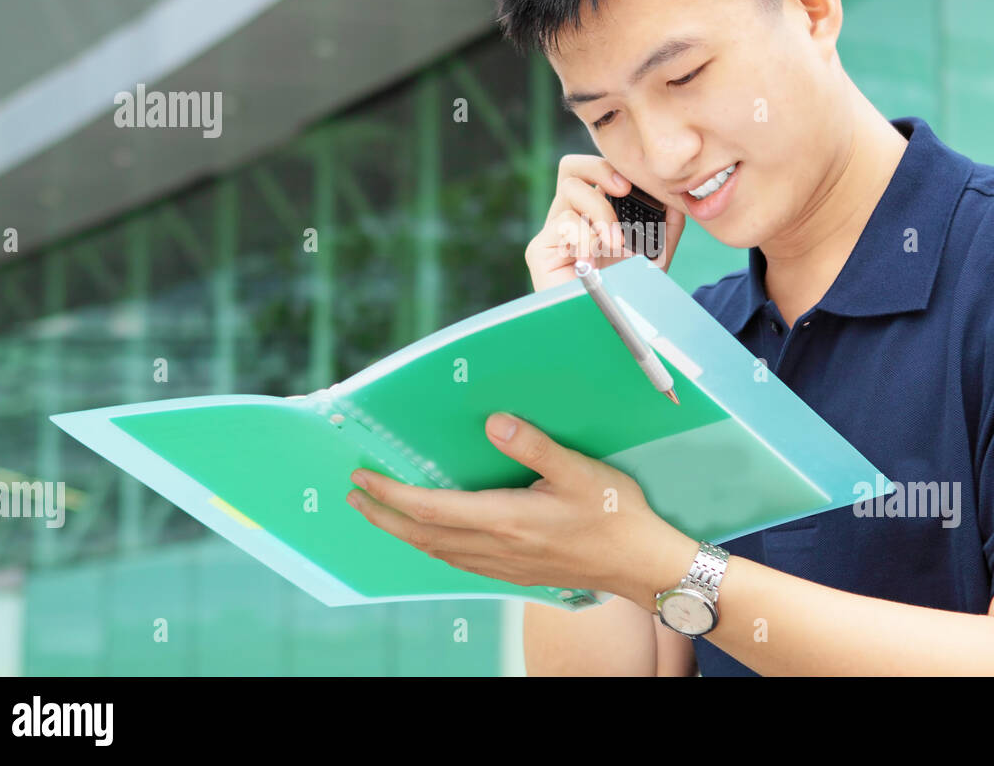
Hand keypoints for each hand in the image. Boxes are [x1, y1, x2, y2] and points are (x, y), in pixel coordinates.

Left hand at [346, 412, 697, 602]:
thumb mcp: (580, 471)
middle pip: (422, 535)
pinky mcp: (514, 571)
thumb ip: (535, 446)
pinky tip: (431, 536)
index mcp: (507, 519)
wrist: (639, 564)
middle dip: (382, 516)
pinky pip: (457, 560)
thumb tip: (494, 423)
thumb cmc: (615, 514)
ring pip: (436, 551)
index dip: (391, 493)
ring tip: (381, 513)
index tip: (363, 476)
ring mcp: (504, 563)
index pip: (431, 508)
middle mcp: (497, 546)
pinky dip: (431, 546)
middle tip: (354, 495)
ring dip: (402, 532)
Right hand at [525, 154, 685, 291]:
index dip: (609, 166)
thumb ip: (665, 225)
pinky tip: (594, 259)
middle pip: (571, 168)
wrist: (611, 333)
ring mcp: (553, 234)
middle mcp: (570, 219)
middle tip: (623, 190)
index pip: (592, 172)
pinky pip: (563, 222)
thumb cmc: (630, 296)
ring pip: (570, 190)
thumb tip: (672, 195)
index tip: (634, 182)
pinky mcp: (540, 251)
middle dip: (599, 169)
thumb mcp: (656, 255)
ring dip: (600, 212)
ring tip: (615, 242)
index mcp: (594, 216)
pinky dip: (586, 237)